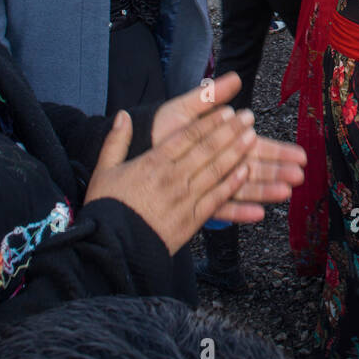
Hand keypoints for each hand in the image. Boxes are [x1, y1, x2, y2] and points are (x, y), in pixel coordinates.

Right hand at [87, 105, 254, 254]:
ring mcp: (184, 199)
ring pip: (215, 171)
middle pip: (206, 149)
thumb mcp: (104, 170)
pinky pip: (216, 199)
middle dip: (230, 131)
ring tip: (253, 138)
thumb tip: (122, 115)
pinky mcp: (191, 220)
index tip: (226, 110)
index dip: (209, 122)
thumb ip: (116, 141)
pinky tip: (246, 172)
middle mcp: (172, 177)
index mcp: (152, 163)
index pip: (187, 136)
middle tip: (248, 117)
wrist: (111, 248)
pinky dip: (232, 184)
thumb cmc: (107, 208)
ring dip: (236, 152)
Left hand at [150, 71, 305, 223]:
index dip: (279, 151)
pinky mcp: (198, 201)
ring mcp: (212, 184)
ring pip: (243, 188)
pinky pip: (221, 207)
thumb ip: (211, 94)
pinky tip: (258, 214)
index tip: (301, 155)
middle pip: (256, 169)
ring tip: (286, 192)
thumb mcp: (186, 107)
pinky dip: (239, 211)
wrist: (135, 149)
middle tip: (299, 175)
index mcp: (224, 142)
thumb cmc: (160, 128)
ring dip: (265, 191)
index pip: (258, 147)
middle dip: (278, 172)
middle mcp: (222, 164)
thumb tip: (236, 77)